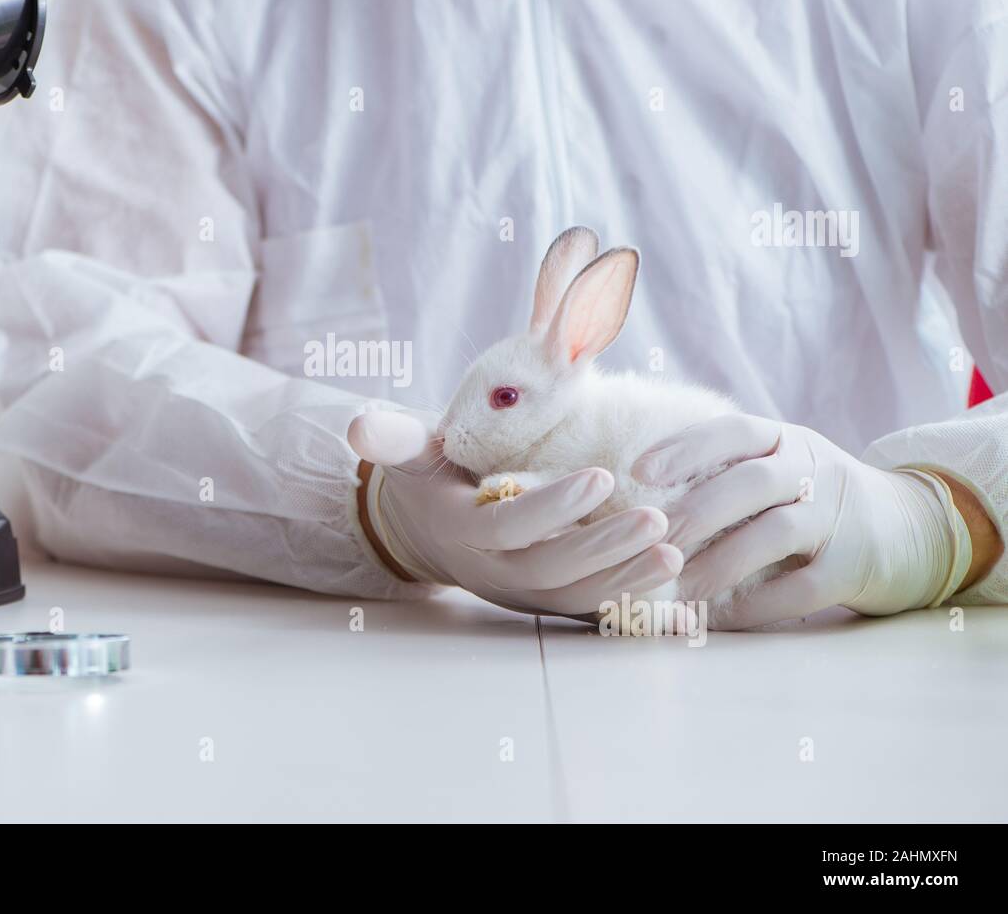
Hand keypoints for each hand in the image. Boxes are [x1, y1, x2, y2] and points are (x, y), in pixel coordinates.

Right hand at [348, 409, 681, 617]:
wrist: (428, 530)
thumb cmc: (431, 480)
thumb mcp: (410, 455)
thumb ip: (392, 439)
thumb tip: (358, 424)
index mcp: (463, 530)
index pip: (510, 526)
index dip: (554, 506)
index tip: (601, 474)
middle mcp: (493, 570)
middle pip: (552, 569)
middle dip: (605, 547)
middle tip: (658, 519)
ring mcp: (521, 591)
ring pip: (575, 595)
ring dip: (626, 576)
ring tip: (673, 546)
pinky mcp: (545, 600)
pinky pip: (588, 607)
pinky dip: (628, 597)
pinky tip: (670, 577)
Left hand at [633, 415, 971, 628]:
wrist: (913, 528)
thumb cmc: (815, 498)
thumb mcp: (780, 466)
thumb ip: (726, 471)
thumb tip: (637, 494)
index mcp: (785, 441)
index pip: (733, 431)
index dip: (685, 448)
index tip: (638, 470)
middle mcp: (813, 471)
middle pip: (748, 482)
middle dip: (693, 510)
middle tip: (647, 537)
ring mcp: (837, 520)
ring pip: (773, 534)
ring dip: (717, 562)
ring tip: (674, 585)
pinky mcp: (853, 568)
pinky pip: (799, 588)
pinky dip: (754, 605)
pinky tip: (716, 617)